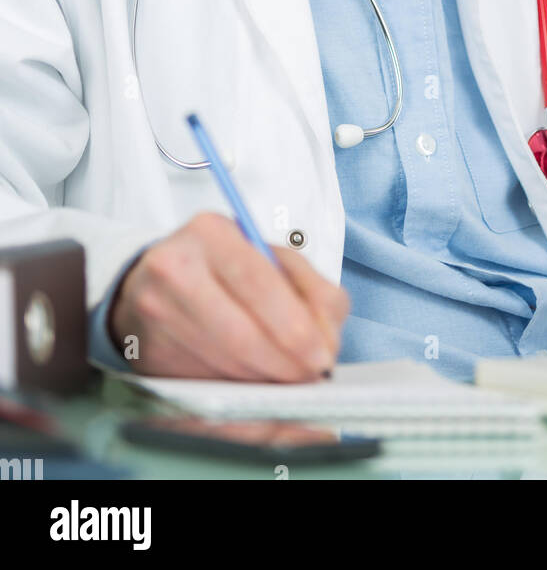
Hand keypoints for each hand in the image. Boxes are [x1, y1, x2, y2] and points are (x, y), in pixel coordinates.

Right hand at [108, 212, 349, 380]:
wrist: (153, 280)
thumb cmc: (225, 268)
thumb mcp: (271, 260)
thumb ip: (311, 290)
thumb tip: (327, 340)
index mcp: (211, 233)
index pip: (258, 281)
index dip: (294, 325)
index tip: (322, 356)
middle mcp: (174, 266)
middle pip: (238, 332)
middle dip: (283, 363)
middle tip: (310, 377)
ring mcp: (153, 310)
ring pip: (222, 362)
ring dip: (263, 379)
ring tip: (286, 378)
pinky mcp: (144, 349)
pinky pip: (202, 382)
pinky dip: (236, 388)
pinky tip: (251, 381)